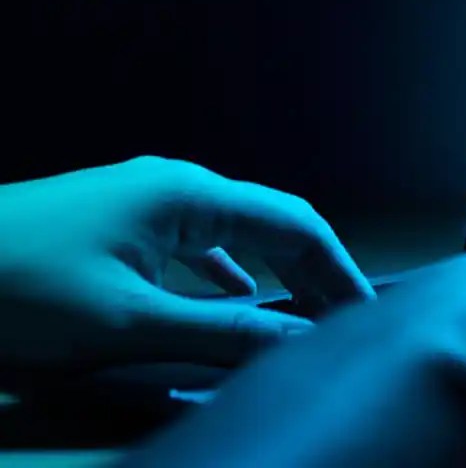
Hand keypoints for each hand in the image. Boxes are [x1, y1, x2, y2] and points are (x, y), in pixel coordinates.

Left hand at [0, 156, 373, 384]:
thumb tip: (302, 341)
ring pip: (238, 233)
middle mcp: (177, 185)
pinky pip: (199, 242)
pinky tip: (237, 299)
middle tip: (346, 325)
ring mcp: (145, 200)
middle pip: (273, 223)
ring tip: (305, 318)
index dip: (340, 270)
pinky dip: (231, 272)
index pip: (296, 224)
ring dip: (276, 273)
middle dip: (316, 271)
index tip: (368, 316)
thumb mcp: (129, 321)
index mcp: (190, 194)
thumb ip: (223, 331)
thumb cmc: (22, 289)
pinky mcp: (120, 222)